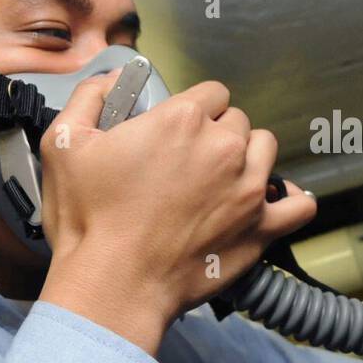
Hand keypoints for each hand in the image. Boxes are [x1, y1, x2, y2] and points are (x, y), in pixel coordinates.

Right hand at [37, 71, 316, 353]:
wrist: (114, 284)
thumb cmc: (89, 220)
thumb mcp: (64, 144)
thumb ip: (90, 97)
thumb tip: (112, 78)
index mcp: (182, 119)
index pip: (211, 92)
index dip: (194, 108)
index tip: (179, 128)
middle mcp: (223, 146)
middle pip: (237, 121)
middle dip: (216, 134)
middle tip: (190, 162)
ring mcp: (248, 187)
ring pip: (266, 150)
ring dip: (248, 158)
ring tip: (223, 178)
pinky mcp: (261, 227)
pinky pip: (298, 205)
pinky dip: (292, 202)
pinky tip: (275, 202)